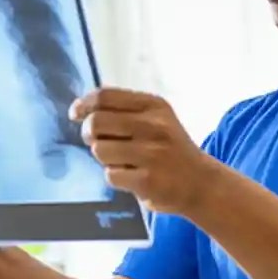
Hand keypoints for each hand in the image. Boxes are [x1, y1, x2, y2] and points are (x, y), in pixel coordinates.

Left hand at [70, 88, 216, 215]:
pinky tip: (133, 176)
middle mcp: (154, 125)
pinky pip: (111, 175)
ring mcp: (152, 153)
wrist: (201, 182)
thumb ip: (124, 109)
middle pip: (96, 122)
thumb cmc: (170, 148)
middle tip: (98, 141)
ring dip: (105, 158)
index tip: (76, 114)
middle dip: (89, 133)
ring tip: (124, 161)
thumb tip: (82, 108)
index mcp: (154, 105)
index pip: (106, 96)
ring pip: (100, 150)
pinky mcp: (147, 180)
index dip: (84, 104)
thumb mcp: (157, 118)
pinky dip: (117, 177)